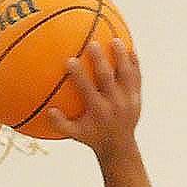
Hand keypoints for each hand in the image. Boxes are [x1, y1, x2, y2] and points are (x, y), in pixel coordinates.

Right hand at [45, 39, 141, 159]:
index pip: (87, 90)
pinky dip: (134, 63)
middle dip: (100, 61)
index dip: (78, 75)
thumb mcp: (74, 135)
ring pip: (126, 74)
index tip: (69, 61)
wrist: (119, 146)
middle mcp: (114, 104)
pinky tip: (130, 48)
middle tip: (93, 44)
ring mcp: (128, 99)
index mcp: (98, 111)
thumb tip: (49, 110)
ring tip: (116, 40)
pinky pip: (137, 77)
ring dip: (121, 57)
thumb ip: (60, 124)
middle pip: (107, 78)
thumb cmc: (92, 136)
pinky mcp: (137, 96)